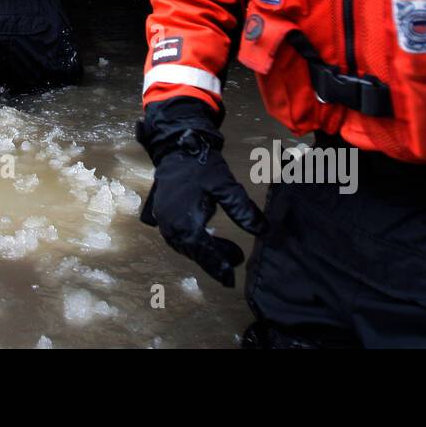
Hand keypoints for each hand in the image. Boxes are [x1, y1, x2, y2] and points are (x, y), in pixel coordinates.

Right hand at [140, 135, 267, 286]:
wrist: (177, 146)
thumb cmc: (201, 165)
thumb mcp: (226, 186)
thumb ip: (242, 210)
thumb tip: (263, 231)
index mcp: (185, 223)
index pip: (204, 254)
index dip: (218, 268)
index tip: (232, 281)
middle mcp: (171, 226)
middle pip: (194, 252)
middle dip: (213, 259)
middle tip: (235, 260)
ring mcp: (164, 220)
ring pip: (184, 246)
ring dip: (203, 250)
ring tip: (224, 250)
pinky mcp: (162, 213)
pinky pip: (177, 236)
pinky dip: (192, 242)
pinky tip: (204, 237)